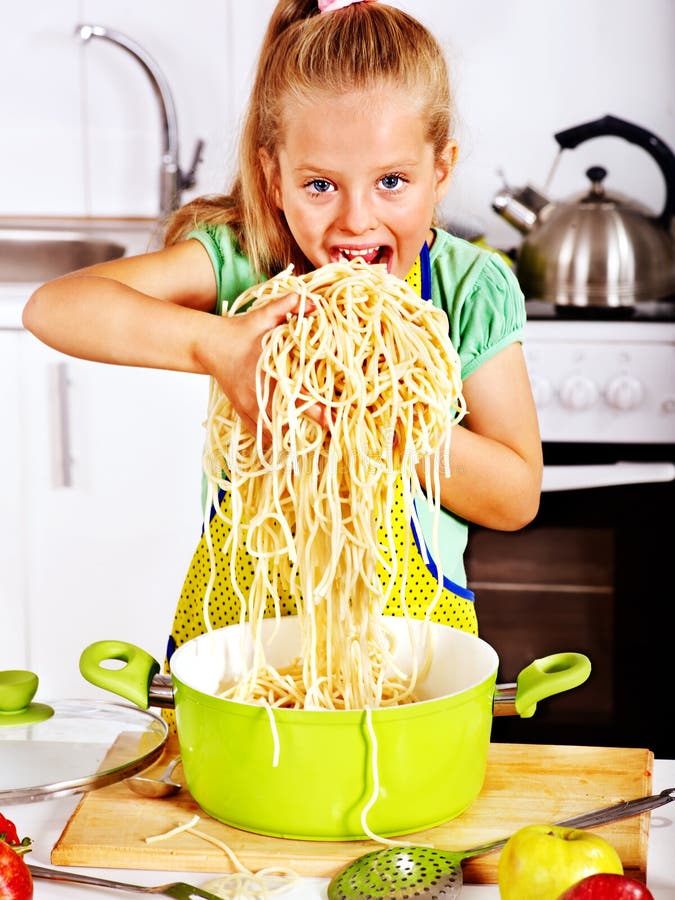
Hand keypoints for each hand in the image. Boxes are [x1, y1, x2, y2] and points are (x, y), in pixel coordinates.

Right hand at [207, 292, 326, 438]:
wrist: (207, 345)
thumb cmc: (238, 331)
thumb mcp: (262, 316)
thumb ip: (287, 306)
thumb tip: (315, 302)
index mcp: (265, 371)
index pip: (295, 395)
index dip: (315, 411)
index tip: (331, 421)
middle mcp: (255, 393)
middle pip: (285, 421)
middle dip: (307, 429)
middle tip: (328, 434)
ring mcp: (246, 405)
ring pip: (270, 433)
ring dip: (289, 437)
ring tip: (310, 441)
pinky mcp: (240, 411)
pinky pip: (256, 433)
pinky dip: (271, 440)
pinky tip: (285, 442)